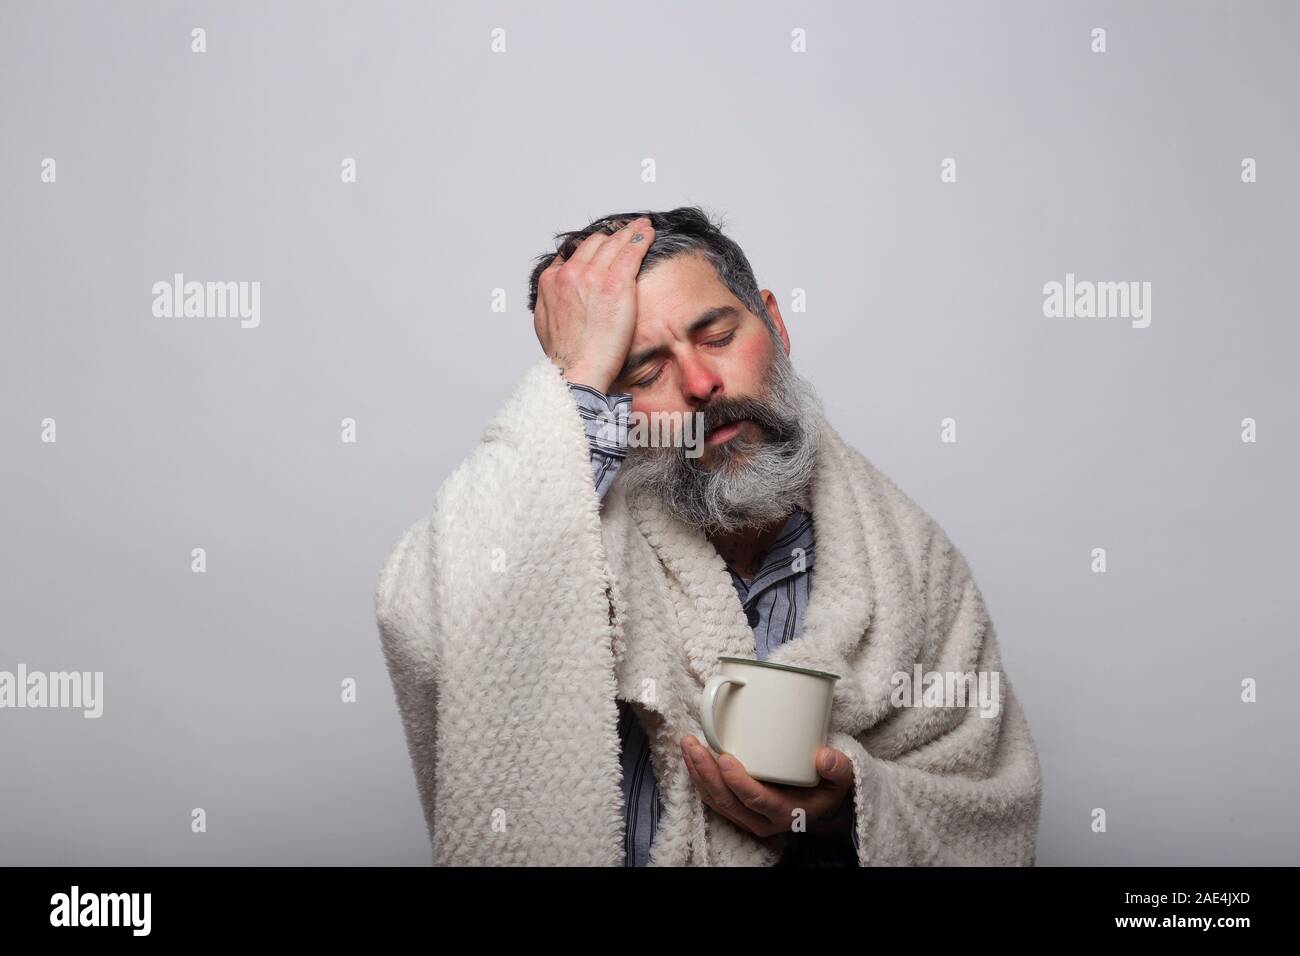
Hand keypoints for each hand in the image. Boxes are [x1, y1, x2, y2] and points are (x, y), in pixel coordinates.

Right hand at [533, 216, 654, 392]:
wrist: (577, 370)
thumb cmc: (565, 355)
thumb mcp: (544, 321)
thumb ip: (551, 300)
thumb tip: (557, 294)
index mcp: (552, 280)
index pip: (575, 253)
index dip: (592, 249)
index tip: (603, 247)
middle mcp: (571, 272)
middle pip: (595, 243)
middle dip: (612, 238)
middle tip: (625, 234)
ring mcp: (594, 276)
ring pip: (614, 242)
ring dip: (628, 232)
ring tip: (641, 228)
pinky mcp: (617, 283)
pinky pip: (632, 250)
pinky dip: (641, 237)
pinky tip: (648, 232)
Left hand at [679, 735, 854, 839]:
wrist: (824, 811)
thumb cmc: (829, 791)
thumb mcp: (843, 779)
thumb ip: (838, 768)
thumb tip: (823, 756)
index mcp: (786, 812)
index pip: (755, 799)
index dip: (737, 781)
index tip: (724, 757)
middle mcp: (763, 820)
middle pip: (727, 800)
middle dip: (706, 772)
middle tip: (693, 744)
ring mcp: (749, 817)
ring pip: (716, 801)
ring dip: (697, 774)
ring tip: (687, 745)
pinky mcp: (740, 810)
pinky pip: (714, 799)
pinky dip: (700, 779)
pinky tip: (692, 757)